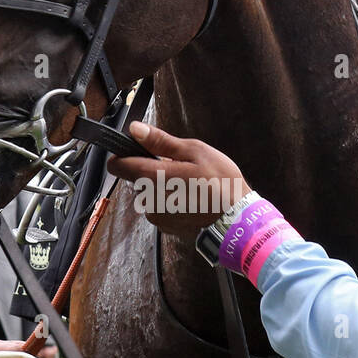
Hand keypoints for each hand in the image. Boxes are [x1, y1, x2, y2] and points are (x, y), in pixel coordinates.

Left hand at [104, 122, 250, 239]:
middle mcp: (148, 199)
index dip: (124, 154)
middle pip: (136, 178)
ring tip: (189, 185)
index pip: (118, 165)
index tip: (137, 149)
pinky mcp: (166, 227)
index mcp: (153, 177)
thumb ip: (160, 142)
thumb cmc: (221, 184)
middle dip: (152, 170)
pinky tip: (190, 199)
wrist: (239, 222)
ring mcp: (157, 216)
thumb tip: (134, 129)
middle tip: (180, 168)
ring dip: (162, 187)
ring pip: (149, 193)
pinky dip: (170, 202)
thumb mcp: (195, 152)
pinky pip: (159, 208)